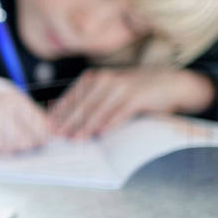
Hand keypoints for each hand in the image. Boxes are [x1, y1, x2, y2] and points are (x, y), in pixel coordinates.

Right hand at [0, 79, 50, 152]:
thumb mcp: (2, 91)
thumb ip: (24, 110)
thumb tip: (46, 130)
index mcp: (12, 98)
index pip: (40, 129)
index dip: (41, 138)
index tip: (38, 139)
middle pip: (25, 143)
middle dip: (21, 143)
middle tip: (9, 134)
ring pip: (5, 148)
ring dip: (0, 143)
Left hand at [49, 68, 215, 139]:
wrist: (169, 82)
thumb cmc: (133, 91)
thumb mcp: (107, 91)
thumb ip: (87, 100)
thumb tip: (60, 113)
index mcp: (94, 78)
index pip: (72, 97)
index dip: (59, 113)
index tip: (48, 127)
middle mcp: (105, 80)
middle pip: (82, 104)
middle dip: (68, 122)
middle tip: (56, 136)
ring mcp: (122, 87)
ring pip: (99, 109)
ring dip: (86, 126)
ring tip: (75, 139)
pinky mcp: (138, 96)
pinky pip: (120, 112)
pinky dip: (110, 123)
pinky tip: (101, 133)